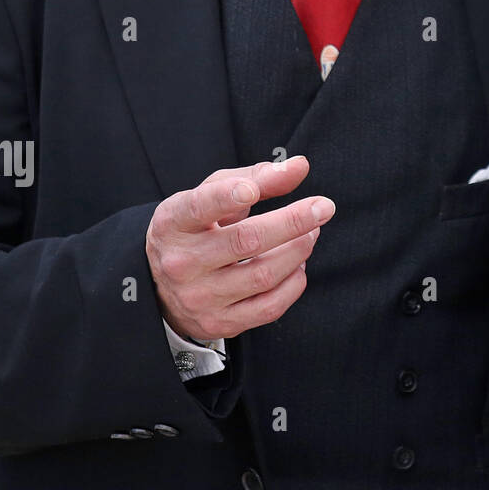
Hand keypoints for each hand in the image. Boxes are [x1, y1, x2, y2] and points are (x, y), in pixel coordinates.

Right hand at [146, 156, 332, 342]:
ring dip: (299, 250)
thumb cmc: (199, 226)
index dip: (226, 196)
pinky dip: (294, 283)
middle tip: (323, 207)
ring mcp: (199, 297)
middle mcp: (181, 263)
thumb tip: (300, 166)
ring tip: (310, 233)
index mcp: (174, 223)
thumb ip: (257, 176)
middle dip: (293, 222)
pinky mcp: (218, 322)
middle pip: (246, 241)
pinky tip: (298, 265)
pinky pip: (269, 307)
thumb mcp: (214, 194)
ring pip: (264, 275)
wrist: (165, 285)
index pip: (199, 207)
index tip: (253, 190)